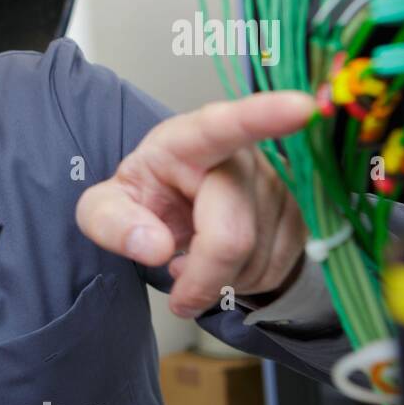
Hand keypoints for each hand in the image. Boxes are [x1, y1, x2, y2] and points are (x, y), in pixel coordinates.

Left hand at [75, 91, 314, 317]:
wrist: (175, 200)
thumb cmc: (145, 194)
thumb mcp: (104, 208)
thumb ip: (112, 224)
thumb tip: (154, 246)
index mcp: (188, 140)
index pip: (226, 126)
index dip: (265, 116)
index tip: (299, 107)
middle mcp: (242, 155)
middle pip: (233, 235)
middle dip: (203, 278)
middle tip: (179, 296)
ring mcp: (278, 183)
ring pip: (257, 259)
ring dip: (223, 280)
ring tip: (197, 260)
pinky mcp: (300, 213)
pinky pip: (278, 267)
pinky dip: (246, 282)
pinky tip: (225, 265)